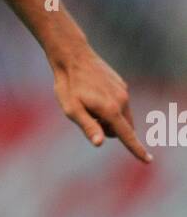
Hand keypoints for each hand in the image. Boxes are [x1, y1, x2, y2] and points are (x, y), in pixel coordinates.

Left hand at [53, 49, 150, 163]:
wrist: (73, 57)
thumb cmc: (68, 86)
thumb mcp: (72, 110)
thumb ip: (88, 126)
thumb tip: (100, 143)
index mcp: (111, 109)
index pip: (126, 135)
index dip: (136, 149)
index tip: (147, 160)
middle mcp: (122, 100)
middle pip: (122, 129)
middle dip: (109, 130)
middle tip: (87, 116)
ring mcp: (123, 91)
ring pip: (121, 116)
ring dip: (109, 118)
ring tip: (88, 104)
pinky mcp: (121, 84)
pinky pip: (119, 104)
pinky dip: (110, 107)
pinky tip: (93, 94)